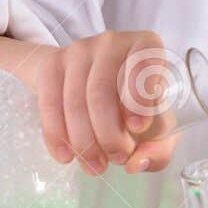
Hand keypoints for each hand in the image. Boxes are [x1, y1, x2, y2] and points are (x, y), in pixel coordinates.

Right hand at [26, 30, 180, 175]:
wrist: (93, 82)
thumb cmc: (135, 104)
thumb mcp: (158, 126)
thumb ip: (158, 149)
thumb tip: (137, 163)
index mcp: (146, 46)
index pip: (144, 64)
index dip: (140, 98)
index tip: (138, 129)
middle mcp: (111, 42)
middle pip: (102, 91)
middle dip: (108, 133)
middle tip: (117, 158)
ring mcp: (78, 50)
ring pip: (74, 100)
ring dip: (84, 141)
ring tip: (95, 166)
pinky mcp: (52, 64)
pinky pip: (50, 102)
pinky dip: (56, 134)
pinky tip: (66, 156)